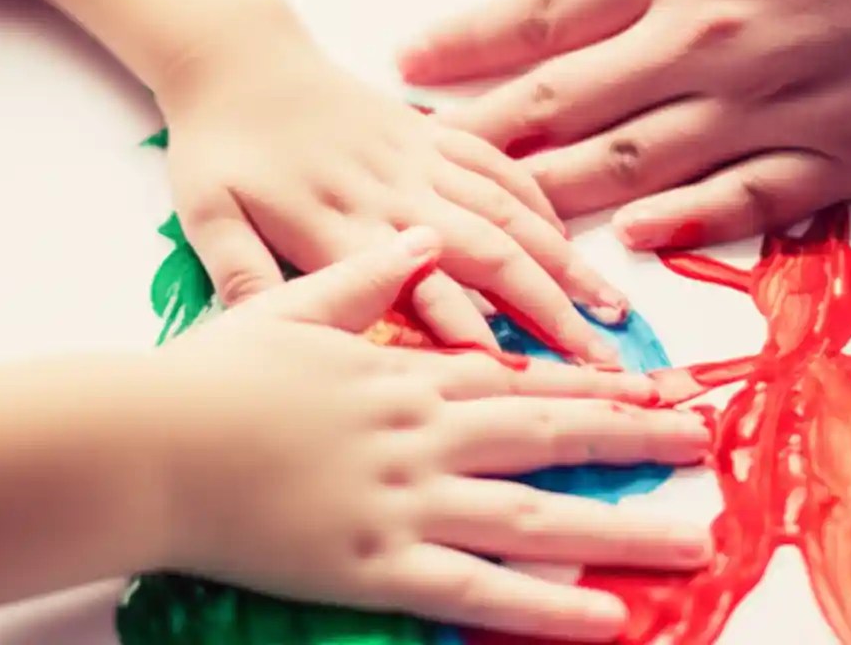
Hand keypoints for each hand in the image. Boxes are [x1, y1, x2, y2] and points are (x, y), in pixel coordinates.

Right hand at [148, 228, 710, 640]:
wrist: (146, 440)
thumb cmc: (212, 376)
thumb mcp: (292, 307)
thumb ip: (367, 279)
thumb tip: (425, 243)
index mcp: (406, 375)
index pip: (522, 378)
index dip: (594, 386)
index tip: (653, 391)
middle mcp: (424, 434)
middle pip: (551, 436)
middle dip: (635, 440)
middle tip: (704, 446)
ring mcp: (406, 501)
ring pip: (538, 513)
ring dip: (622, 525)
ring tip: (693, 537)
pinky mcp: (376, 565)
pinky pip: (479, 589)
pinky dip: (547, 605)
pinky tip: (608, 616)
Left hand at [156, 26, 627, 362]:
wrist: (235, 59)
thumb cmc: (219, 149)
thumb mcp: (207, 220)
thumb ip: (245, 280)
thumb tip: (278, 347)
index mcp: (339, 227)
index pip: (421, 292)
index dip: (475, 339)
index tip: (524, 387)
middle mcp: (394, 195)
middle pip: (489, 254)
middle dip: (551, 311)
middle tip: (601, 364)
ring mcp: (420, 159)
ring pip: (510, 212)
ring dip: (565, 263)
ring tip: (613, 310)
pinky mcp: (431, 132)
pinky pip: (501, 165)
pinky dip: (543, 203)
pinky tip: (574, 240)